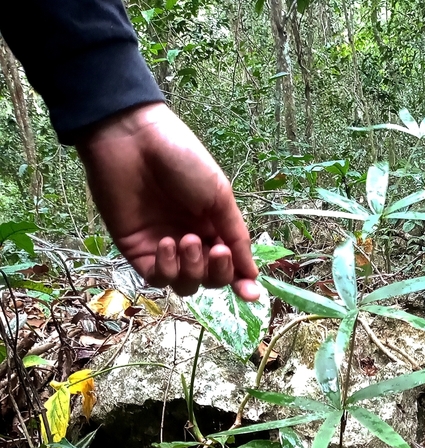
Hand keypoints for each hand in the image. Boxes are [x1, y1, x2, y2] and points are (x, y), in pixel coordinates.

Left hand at [76, 102, 258, 299]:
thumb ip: (236, 237)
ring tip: (187, 240)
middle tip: (214, 249)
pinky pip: (157, 278)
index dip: (240, 282)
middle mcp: (189, 242)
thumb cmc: (182, 159)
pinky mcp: (136, 250)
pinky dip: (166, 268)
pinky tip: (167, 243)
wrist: (134, 138)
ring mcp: (162, 248)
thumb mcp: (219, 196)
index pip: (229, 267)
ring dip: (192, 269)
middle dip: (216, 272)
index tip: (250, 293)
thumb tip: (252, 274)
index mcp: (212, 228)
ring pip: (185, 284)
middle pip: (209, 279)